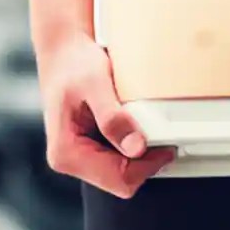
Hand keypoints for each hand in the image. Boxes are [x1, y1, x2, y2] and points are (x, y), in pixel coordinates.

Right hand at [40, 36, 175, 198]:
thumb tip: (135, 147)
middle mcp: (68, 160)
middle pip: (121, 180)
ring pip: (121, 172)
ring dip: (137, 152)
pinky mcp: (87, 148)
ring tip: (141, 123)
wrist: (62, 50)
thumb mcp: (95, 84)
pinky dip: (131, 144)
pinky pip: (117, 158)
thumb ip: (113, 118)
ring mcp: (77, 156)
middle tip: (159, 133)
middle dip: (143, 161)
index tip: (166, 146)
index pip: (118, 180)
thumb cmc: (73, 63)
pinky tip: (131, 123)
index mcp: (66, 153)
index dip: (147, 166)